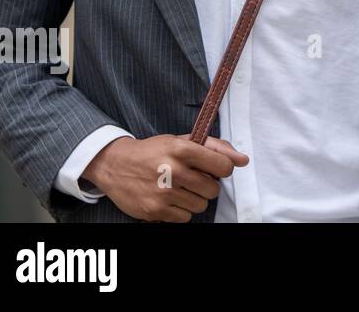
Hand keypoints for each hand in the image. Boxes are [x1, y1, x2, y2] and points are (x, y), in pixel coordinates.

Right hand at [83, 134, 249, 221]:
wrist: (115, 165)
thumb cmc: (154, 151)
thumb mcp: (182, 140)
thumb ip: (216, 147)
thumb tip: (243, 160)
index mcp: (182, 149)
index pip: (224, 167)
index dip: (222, 169)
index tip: (213, 168)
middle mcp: (173, 171)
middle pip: (213, 190)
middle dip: (207, 186)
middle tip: (192, 179)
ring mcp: (163, 193)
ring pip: (201, 206)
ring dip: (194, 199)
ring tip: (179, 188)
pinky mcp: (154, 211)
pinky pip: (185, 218)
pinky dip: (180, 211)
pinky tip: (169, 198)